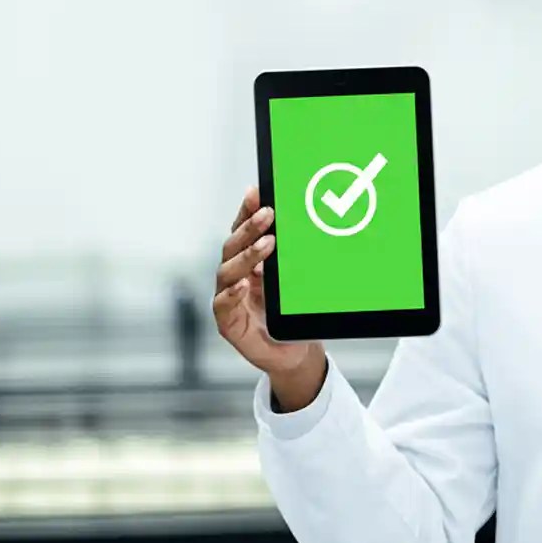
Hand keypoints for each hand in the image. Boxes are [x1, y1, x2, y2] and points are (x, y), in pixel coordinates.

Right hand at [213, 187, 324, 402]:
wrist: (294, 351)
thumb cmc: (294, 312)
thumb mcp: (299, 280)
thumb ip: (298, 257)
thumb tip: (318, 224)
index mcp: (250, 261)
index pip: (243, 230)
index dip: (246, 210)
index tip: (256, 191)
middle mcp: (235, 275)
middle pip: (233, 245)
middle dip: (250, 228)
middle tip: (268, 213)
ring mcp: (229, 298)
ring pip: (228, 270)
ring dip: (247, 255)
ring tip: (266, 244)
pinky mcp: (228, 323)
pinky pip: (223, 305)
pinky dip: (231, 293)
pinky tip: (242, 284)